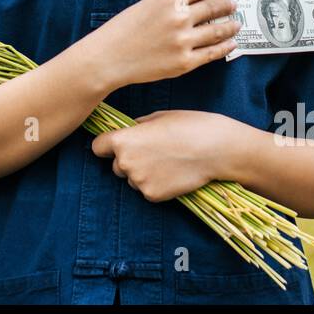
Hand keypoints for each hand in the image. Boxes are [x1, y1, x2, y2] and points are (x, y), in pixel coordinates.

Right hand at [77, 0, 240, 92]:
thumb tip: (194, 2)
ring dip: (230, 26)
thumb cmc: (122, 31)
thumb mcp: (146, 6)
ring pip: (218, 30)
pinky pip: (212, 52)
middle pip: (213, 7)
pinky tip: (231, 44)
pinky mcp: (185, 62)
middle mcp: (179, 17)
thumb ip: (170, 3)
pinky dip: (225, 47)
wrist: (108, 58)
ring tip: (236, 24)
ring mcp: (184, 40)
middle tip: (233, 5)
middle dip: (227, 5)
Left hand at [90, 109, 238, 201]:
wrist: (216, 149)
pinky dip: (157, 185)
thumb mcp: (160, 117)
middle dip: (129, 160)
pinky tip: (173, 174)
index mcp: (123, 140)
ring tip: (167, 162)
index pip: (97, 147)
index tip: (117, 145)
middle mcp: (126, 163)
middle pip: (116, 166)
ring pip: (132, 179)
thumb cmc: (189, 126)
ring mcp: (139, 182)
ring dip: (143, 174)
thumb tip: (132, 130)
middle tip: (153, 153)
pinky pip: (147, 191)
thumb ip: (139, 126)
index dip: (107, 145)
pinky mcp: (153, 196)